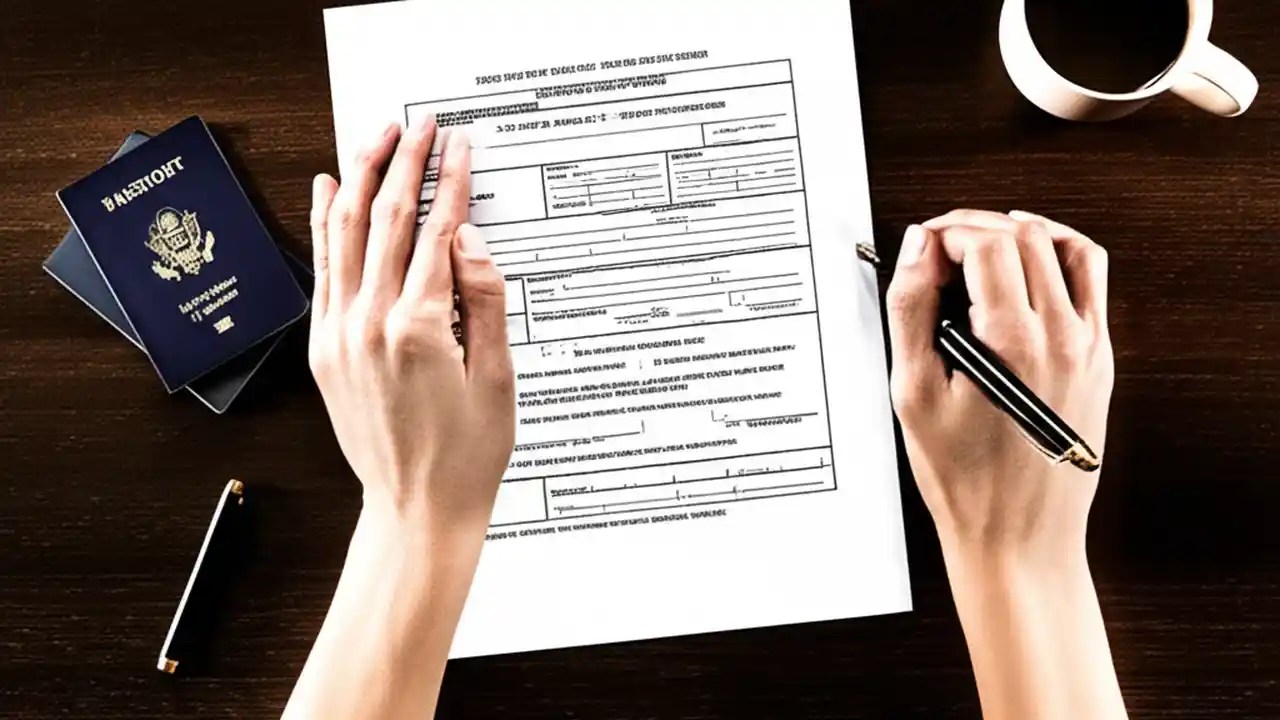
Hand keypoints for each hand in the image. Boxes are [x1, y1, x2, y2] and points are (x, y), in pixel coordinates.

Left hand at [308, 118, 514, 534]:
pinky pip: (320, 270)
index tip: (459, 146)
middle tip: (419, 123)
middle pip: (385, 220)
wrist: (416, 510)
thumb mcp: (497, 378)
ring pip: (343, 234)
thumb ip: (485, 301)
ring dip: (359, 177)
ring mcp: (338, 335)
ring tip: (375, 137)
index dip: (451, 182)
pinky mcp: (322, 349)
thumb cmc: (466, 455)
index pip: (437, 233)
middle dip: (404, 163)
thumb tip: (469, 239)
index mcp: (419, 329)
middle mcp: (369, 325)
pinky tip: (326, 190)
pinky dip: (322, 225)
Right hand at [886, 209, 1112, 561]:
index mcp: (1012, 342)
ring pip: (1066, 248)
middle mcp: (1061, 337)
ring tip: (984, 244)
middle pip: (1026, 237)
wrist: (1017, 536)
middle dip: (977, 226)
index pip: (987, 242)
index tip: (923, 242)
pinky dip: (1061, 257)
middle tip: (941, 243)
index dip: (948, 229)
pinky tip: (1029, 267)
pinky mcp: (1100, 360)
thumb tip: (916, 247)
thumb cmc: (964, 479)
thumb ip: (911, 308)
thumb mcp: (912, 391)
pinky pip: (1093, 282)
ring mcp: (1089, 347)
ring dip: (1022, 232)